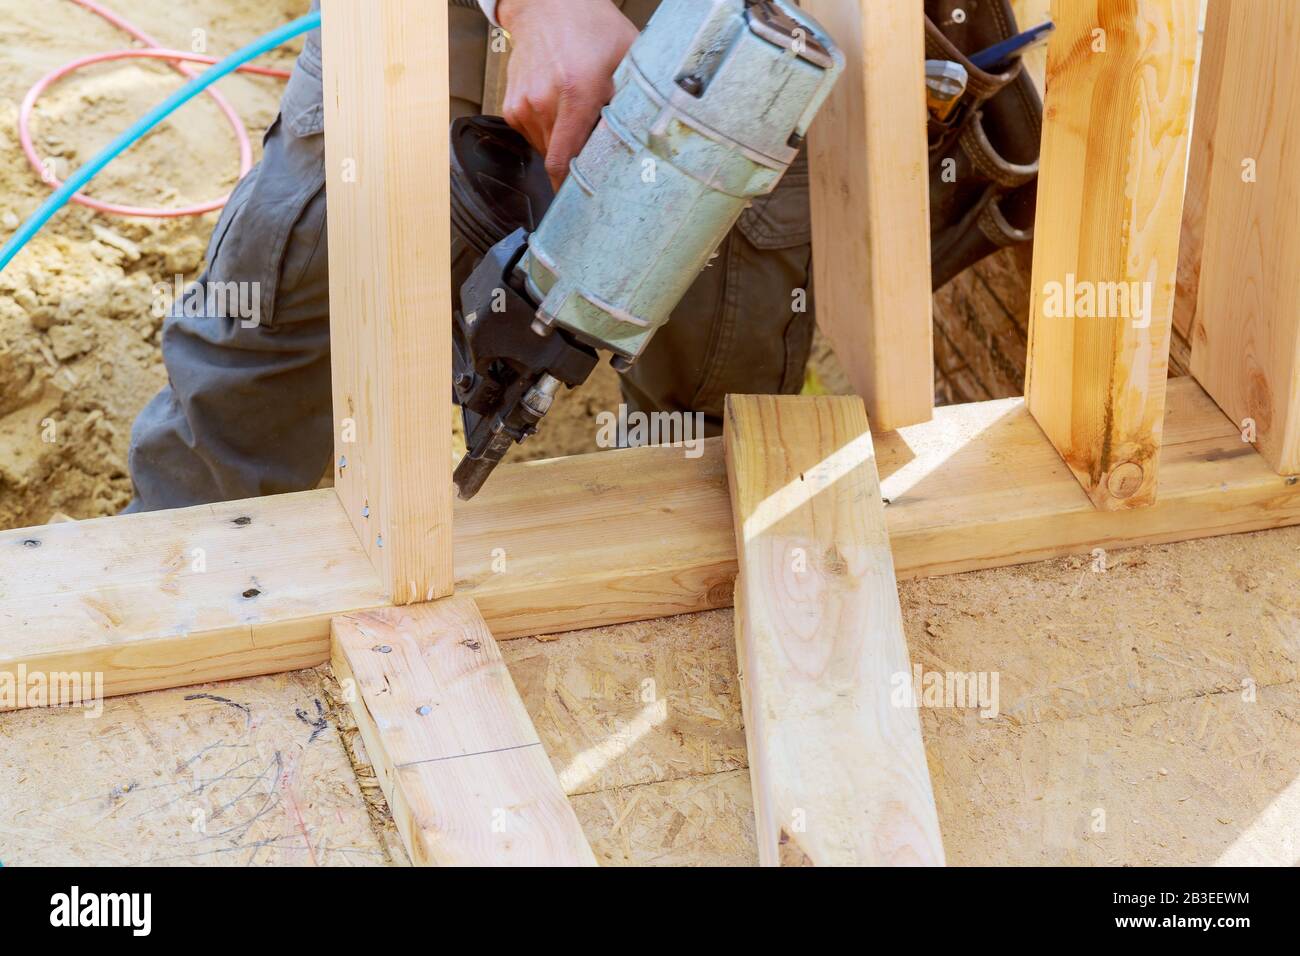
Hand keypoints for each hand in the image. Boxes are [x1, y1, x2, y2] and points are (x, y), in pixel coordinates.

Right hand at [497, 0, 637, 188]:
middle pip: (560, 159)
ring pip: (547, 150)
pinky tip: (561, 108)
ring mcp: (523, 106)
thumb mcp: (628, 58)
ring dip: (565, 144)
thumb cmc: (592, 29)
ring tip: (579, 117)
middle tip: (597, 150)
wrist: (547, 5)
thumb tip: (648, 142)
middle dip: (579, 162)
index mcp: (576, 93)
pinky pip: (534, 136)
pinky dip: (550, 132)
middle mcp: (543, 102)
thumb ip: (635, 101)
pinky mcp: (512, 107)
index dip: (574, 188)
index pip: (565, 162)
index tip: (586, 202)